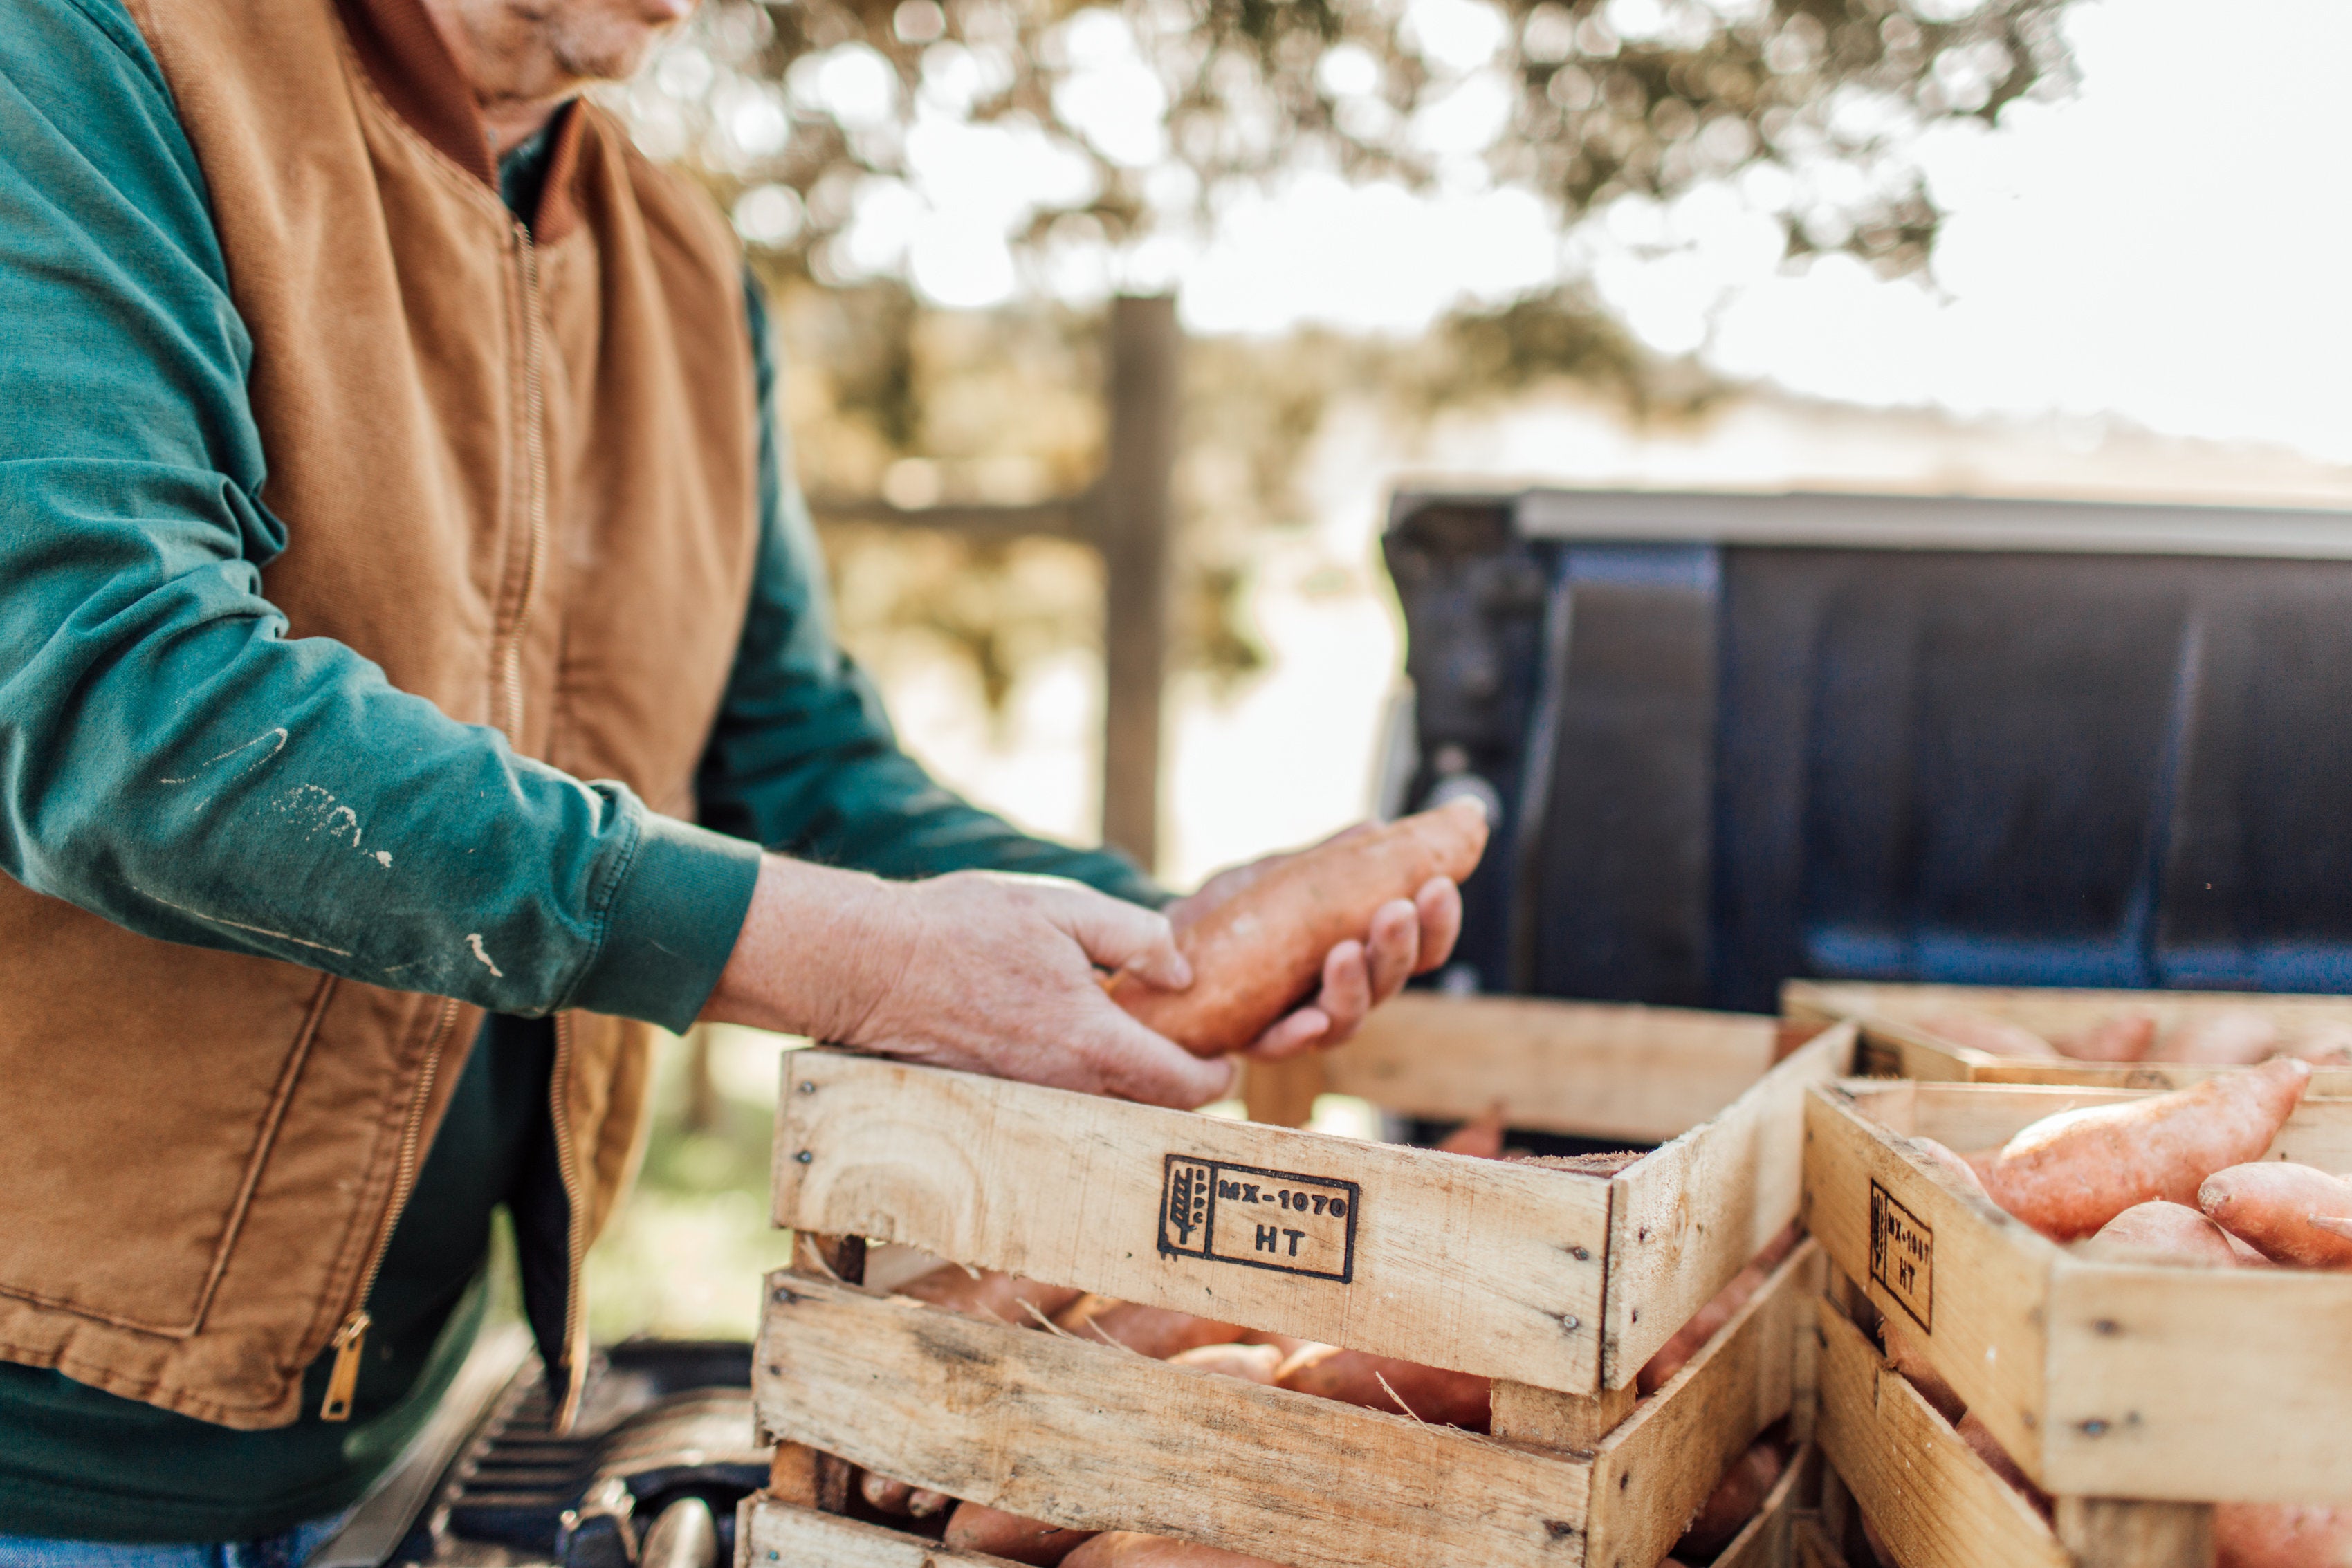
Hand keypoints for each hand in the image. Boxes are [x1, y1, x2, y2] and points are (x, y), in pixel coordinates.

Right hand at [702, 857, 1235, 1107]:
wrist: (869, 965)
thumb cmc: (962, 927)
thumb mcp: (1062, 907)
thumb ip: (1134, 937)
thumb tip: (1181, 968)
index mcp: (1092, 1040)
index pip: (1182, 1086)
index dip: (1217, 1077)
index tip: (1227, 1058)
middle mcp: (1065, 1086)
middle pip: (1151, 1109)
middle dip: (1181, 1088)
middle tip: (1193, 1053)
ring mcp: (1028, 1102)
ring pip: (1107, 1113)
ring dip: (1133, 1089)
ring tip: (1141, 1049)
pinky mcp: (997, 1101)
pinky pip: (1062, 1108)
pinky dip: (1086, 1089)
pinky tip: (1078, 1050)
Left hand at [1162, 827, 1464, 1061]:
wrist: (1169, 939)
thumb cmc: (1240, 911)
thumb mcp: (1286, 874)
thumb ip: (1333, 860)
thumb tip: (1379, 825)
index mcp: (1363, 951)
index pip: (1418, 945)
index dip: (1438, 922)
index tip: (1441, 885)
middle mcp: (1341, 991)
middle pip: (1389, 981)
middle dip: (1399, 947)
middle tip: (1398, 910)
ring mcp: (1299, 1020)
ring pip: (1344, 1018)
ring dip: (1353, 987)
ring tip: (1345, 951)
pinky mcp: (1252, 1039)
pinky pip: (1280, 1046)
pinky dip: (1297, 1035)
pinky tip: (1309, 1019)